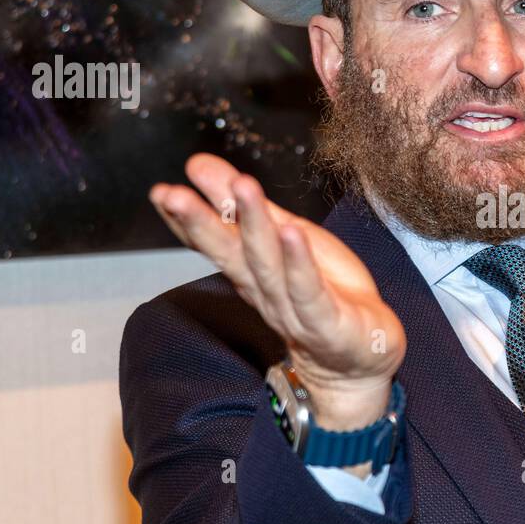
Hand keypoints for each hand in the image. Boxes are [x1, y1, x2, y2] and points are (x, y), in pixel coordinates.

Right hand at [149, 154, 404, 435]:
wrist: (362, 358)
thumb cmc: (326, 294)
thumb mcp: (286, 238)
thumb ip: (246, 207)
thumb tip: (199, 165)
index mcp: (253, 272)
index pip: (215, 244)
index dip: (187, 221)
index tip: (162, 193)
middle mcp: (266, 291)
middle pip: (230, 254)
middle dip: (201, 223)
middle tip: (173, 195)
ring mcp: (295, 310)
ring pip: (268, 267)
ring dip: (253, 226)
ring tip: (242, 187)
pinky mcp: (328, 325)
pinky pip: (310, 293)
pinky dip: (299, 264)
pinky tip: (291, 234)